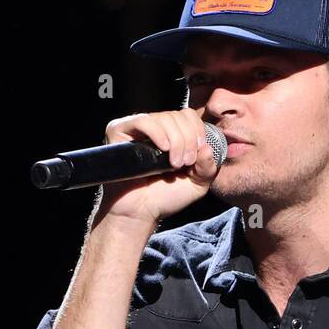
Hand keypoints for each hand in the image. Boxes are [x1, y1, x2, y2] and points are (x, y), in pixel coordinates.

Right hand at [97, 109, 221, 224]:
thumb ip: (208, 168)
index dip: (197, 130)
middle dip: (188, 139)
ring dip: (175, 140)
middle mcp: (156, 128)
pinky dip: (157, 132)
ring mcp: (137, 129)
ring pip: (163, 117)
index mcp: (173, 135)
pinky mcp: (120, 131)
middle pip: (178, 116)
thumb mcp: (196, 185)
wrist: (139, 213)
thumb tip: (207, 148)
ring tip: (174, 164)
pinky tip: (162, 148)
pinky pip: (143, 121)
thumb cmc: (164, 198)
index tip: (198, 153)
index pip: (188, 116)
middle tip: (185, 163)